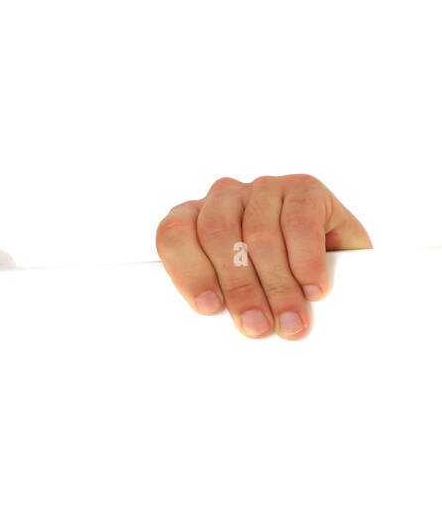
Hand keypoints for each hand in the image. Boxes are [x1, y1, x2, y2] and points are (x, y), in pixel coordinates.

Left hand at [155, 174, 370, 338]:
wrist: (340, 269)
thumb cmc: (276, 284)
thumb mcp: (242, 291)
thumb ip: (222, 296)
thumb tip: (227, 322)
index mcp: (195, 218)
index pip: (174, 235)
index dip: (189, 272)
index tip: (210, 309)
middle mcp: (225, 196)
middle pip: (217, 236)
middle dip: (238, 288)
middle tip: (256, 327)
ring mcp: (264, 188)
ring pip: (259, 235)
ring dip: (276, 285)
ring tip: (290, 322)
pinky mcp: (305, 188)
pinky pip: (299, 224)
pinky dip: (306, 262)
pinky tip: (314, 289)